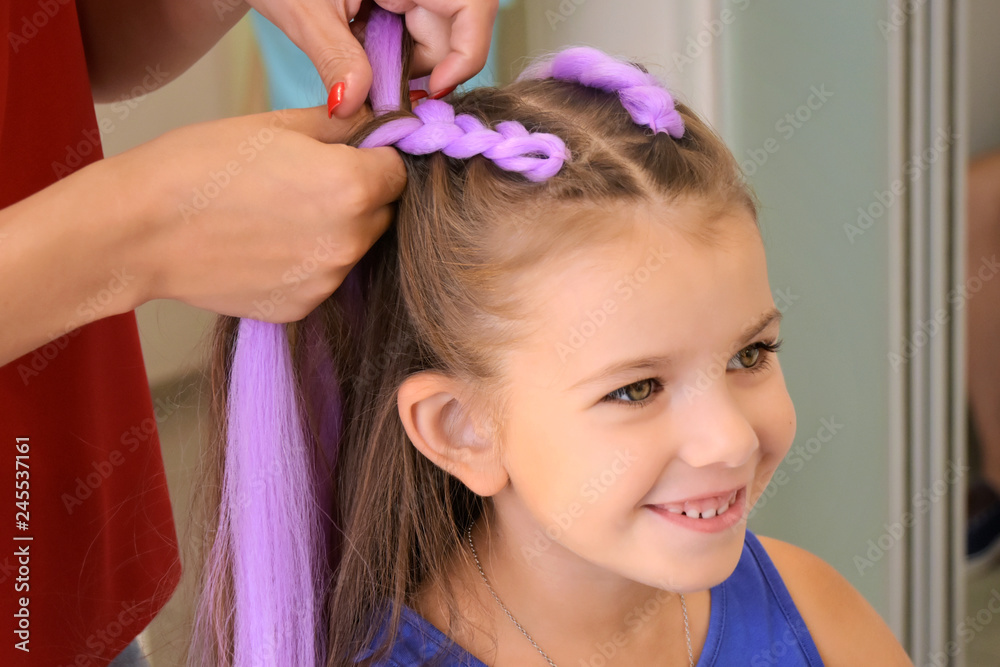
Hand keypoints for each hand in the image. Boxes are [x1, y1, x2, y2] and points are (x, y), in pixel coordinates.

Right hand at [112, 105, 404, 321]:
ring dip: (333, 230)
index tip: (350, 154)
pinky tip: (264, 244)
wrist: (140, 231)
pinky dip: (306, 261)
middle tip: (304, 182)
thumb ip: (338, 127)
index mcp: (351, 187)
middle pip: (381, 213)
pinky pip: (323, 276)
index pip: (398, 171)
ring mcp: (327, 280)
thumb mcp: (276, 126)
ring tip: (276, 214)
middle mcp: (349, 241)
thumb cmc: (198, 167)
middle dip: (358, 195)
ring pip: (353, 247)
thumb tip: (372, 123)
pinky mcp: (302, 307)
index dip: (376, 158)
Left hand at [245, 0, 498, 116]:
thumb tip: (352, 107)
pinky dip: (391, 53)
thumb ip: (335, 59)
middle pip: (454, 34)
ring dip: (400, 62)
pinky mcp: (405, 1)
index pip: (473, 10)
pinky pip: (416, 36)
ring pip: (436, 41)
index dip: (464, 57)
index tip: (431, 91)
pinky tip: (360, 42)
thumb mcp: (306, 12)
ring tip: (355, 48)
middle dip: (416, 66)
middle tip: (369, 77)